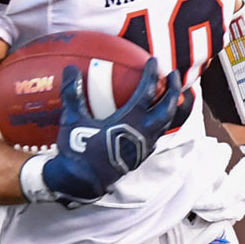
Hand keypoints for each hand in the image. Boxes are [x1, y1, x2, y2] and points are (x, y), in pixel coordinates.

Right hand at [40, 58, 187, 202]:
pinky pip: (157, 136)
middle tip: (174, 75)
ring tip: (171, 95)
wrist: (82, 182)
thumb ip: (72, 93)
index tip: (154, 61)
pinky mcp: (141, 156)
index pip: (147, 92)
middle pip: (167, 107)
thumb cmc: (77, 151)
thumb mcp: (72, 119)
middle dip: (173, 89)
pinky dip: (160, 123)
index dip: (152, 74)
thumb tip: (70, 68)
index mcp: (130, 121)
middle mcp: (143, 133)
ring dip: (170, 106)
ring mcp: (144, 146)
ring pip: (165, 123)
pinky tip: (153, 120)